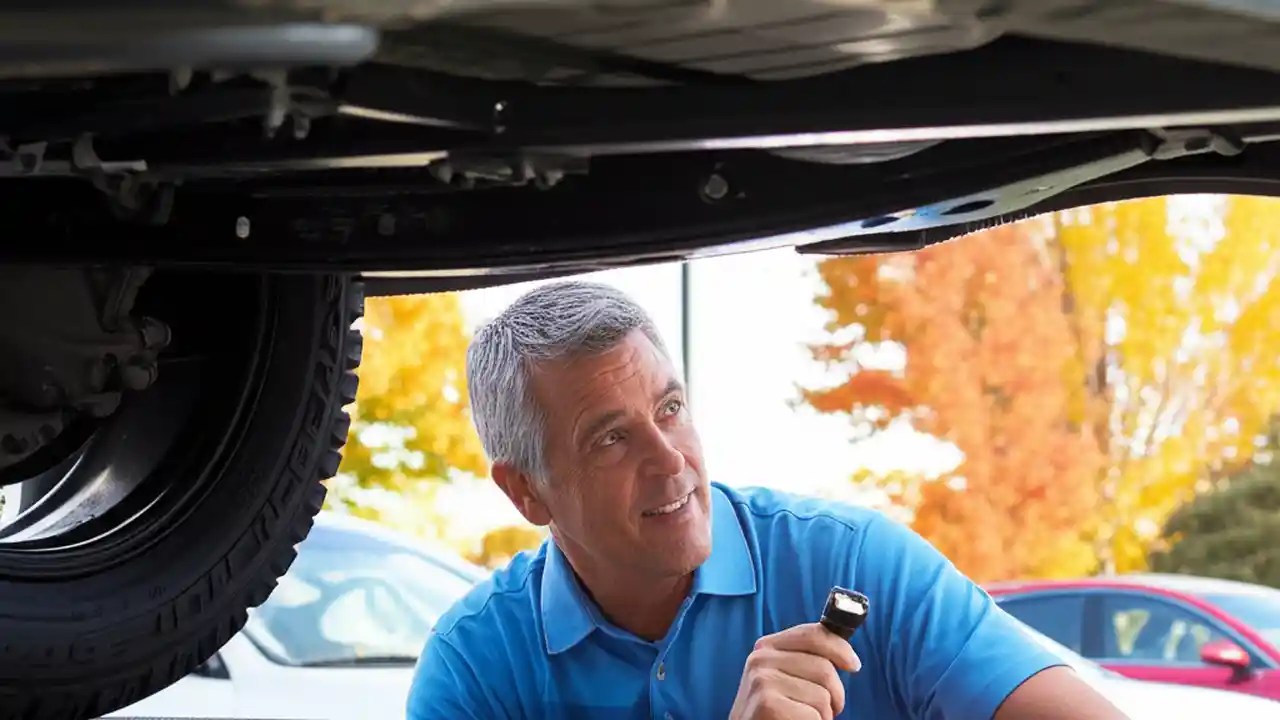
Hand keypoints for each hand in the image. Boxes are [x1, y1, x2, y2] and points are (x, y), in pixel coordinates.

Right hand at [728, 622, 861, 719]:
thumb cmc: (774, 711)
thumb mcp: (784, 678)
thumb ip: (806, 659)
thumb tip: (846, 652)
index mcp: (766, 647)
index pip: (812, 635)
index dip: (839, 648)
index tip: (853, 665)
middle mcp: (760, 660)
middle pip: (824, 668)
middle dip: (835, 696)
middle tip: (825, 711)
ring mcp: (762, 681)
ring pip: (823, 696)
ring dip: (823, 716)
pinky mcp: (767, 705)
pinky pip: (814, 716)